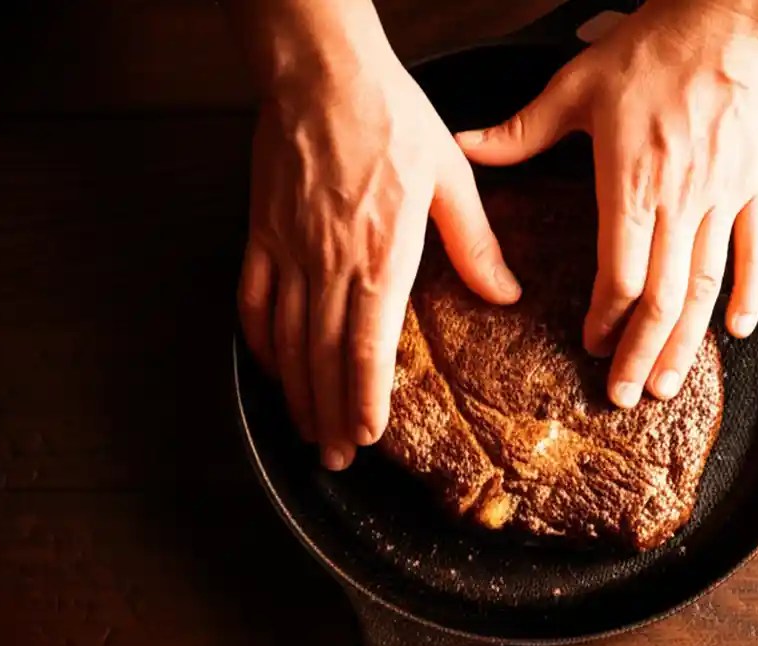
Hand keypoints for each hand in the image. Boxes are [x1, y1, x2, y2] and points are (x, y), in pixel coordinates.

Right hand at [236, 5, 519, 470]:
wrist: (323, 73)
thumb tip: (504, 294)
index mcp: (381, 256)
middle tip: (334, 460)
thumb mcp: (452, 178)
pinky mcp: (262, 233)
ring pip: (287, 340)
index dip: (362, 399)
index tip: (365, 438)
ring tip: (305, 432)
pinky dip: (261, 342)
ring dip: (296, 392)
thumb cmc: (391, 119)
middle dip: (328, 415)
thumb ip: (475, 244)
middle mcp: (328, 264)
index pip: (366, 347)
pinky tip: (273, 369)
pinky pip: (253, 301)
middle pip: (324, 357)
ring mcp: (288, 251)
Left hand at [457, 0, 757, 407]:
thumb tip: (463, 145)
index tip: (592, 346)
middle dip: (641, 353)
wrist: (724, 14)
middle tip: (626, 395)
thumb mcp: (574, 87)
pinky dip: (749, 295)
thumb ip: (520, 132)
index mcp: (629, 182)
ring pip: (705, 287)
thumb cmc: (651, 49)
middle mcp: (678, 200)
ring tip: (669, 382)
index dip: (605, 318)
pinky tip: (735, 332)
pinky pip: (755, 252)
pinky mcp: (753, 187)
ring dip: (687, 342)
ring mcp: (721, 197)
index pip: (619, 274)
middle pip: (662, 297)